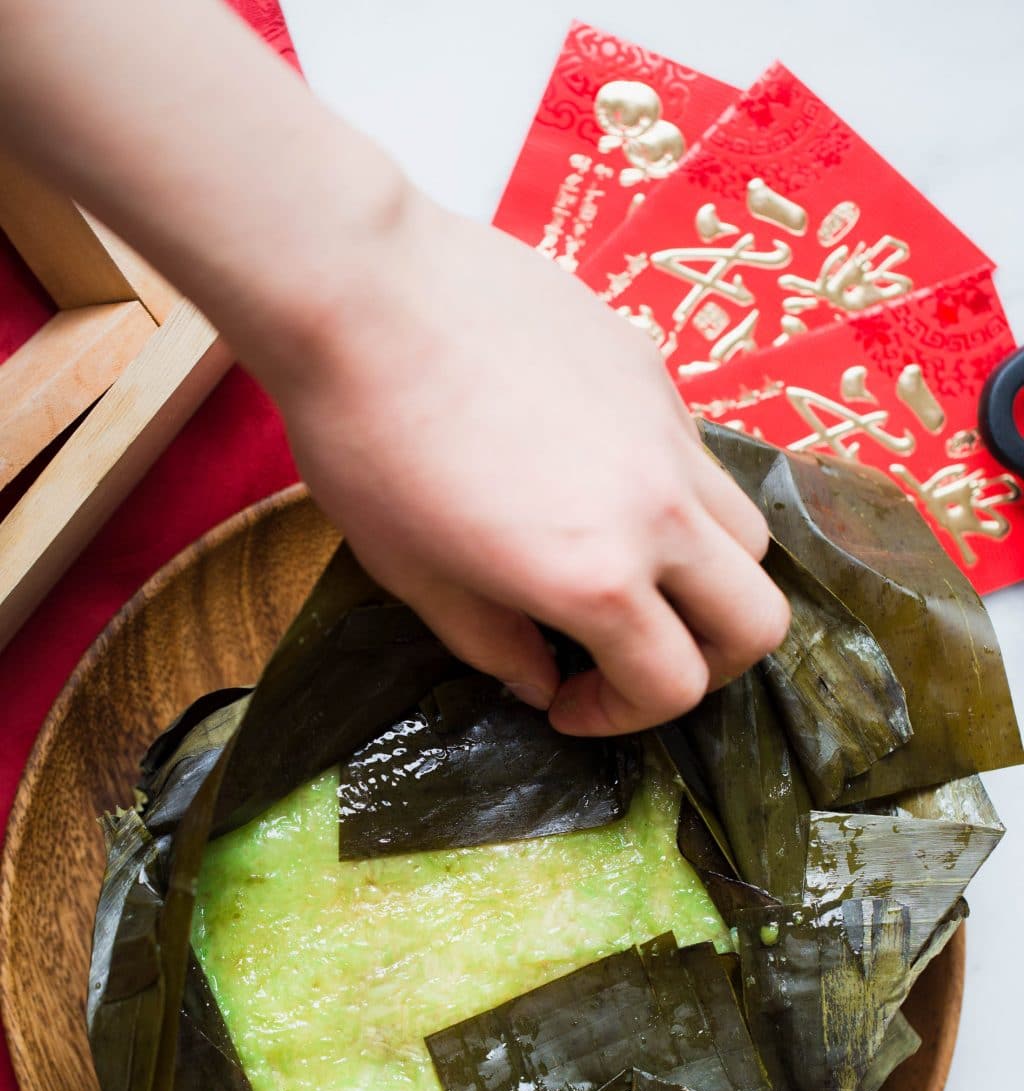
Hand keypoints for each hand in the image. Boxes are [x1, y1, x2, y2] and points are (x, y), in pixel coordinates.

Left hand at [270, 190, 789, 734]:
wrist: (361, 291)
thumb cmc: (365, 442)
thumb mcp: (415, 574)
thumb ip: (493, 643)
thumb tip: (541, 681)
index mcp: (594, 578)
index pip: (674, 683)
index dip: (627, 716)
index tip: (571, 703)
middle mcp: (657, 511)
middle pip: (758, 621)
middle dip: (710, 663)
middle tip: (638, 657)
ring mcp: (667, 434)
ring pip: (748, 536)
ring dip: (706, 579)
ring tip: (632, 572)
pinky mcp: (656, 371)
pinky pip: (701, 460)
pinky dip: (675, 499)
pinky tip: (596, 482)